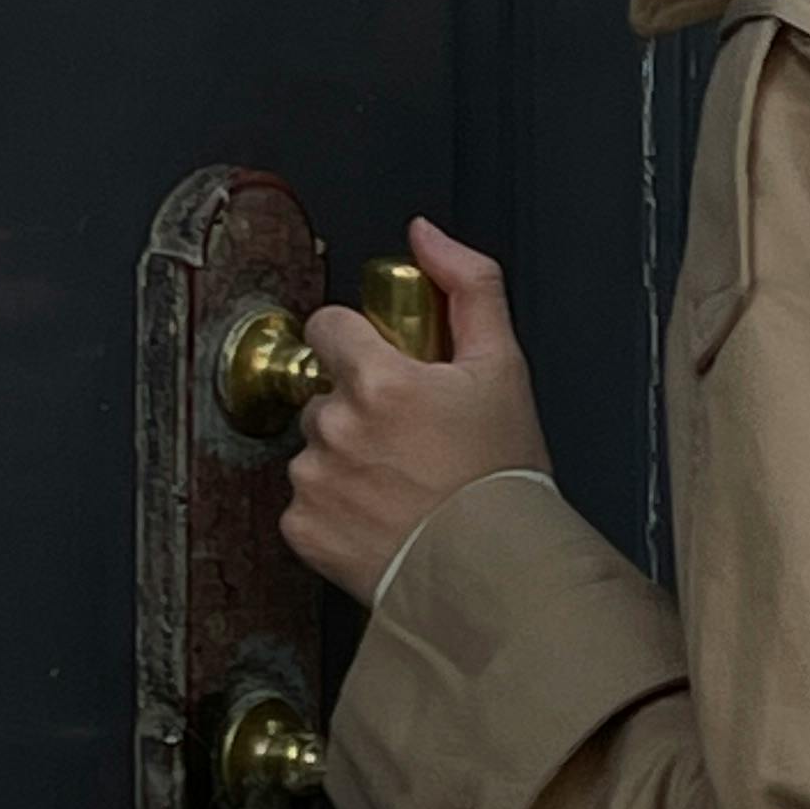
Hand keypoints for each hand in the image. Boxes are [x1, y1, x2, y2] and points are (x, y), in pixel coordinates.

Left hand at [280, 219, 551, 606]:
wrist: (497, 573)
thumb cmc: (505, 478)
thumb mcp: (505, 368)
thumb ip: (468, 285)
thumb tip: (427, 235)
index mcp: (378, 380)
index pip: (330, 327)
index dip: (361, 344)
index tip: (388, 370)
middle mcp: (337, 426)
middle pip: (327, 394)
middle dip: (361, 409)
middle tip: (413, 440)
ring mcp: (315, 480)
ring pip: (316, 450)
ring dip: (348, 461)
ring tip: (403, 486)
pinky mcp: (305, 529)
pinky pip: (307, 505)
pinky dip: (337, 511)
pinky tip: (383, 518)